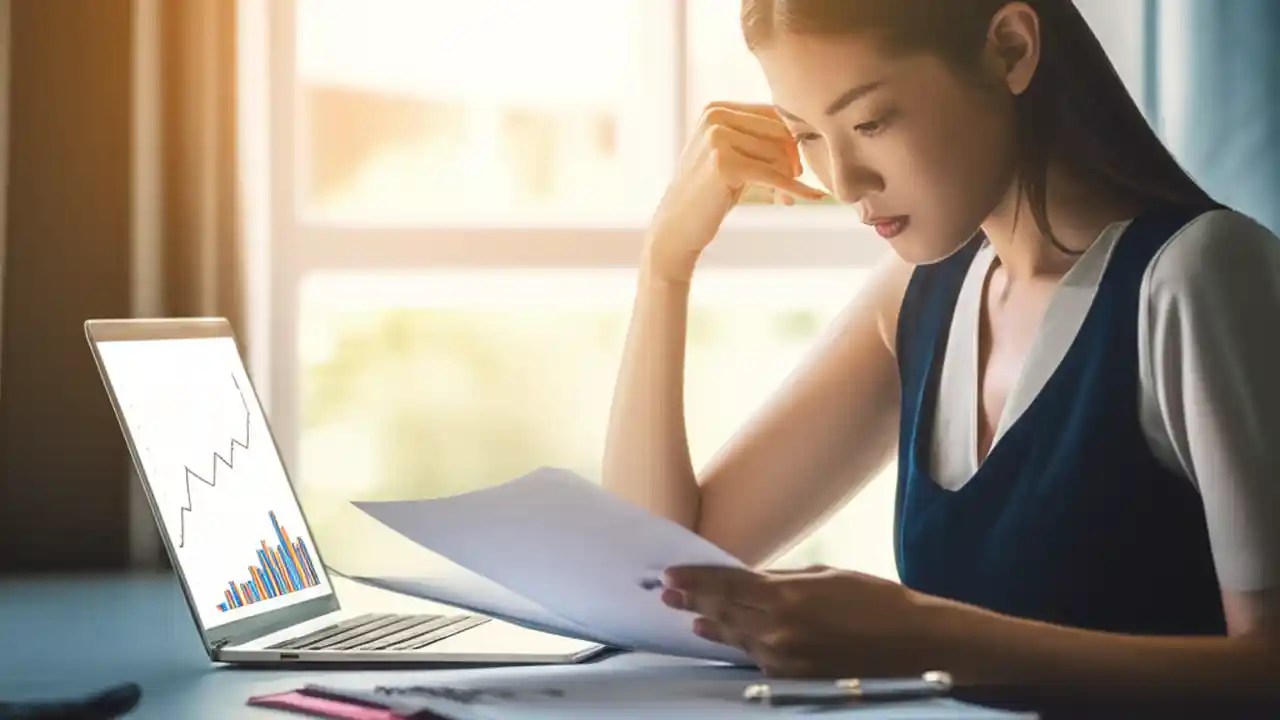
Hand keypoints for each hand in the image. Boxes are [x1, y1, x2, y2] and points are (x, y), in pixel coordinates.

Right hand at [645, 101, 827, 279]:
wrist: (676, 228)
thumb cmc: (709, 195)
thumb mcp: (731, 156)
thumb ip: (758, 138)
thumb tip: (808, 133)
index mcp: (716, 109)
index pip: (773, 114)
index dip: (792, 140)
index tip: (797, 166)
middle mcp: (715, 117)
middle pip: (779, 132)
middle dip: (792, 160)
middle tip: (792, 184)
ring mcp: (717, 138)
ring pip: (779, 154)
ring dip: (788, 179)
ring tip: (780, 198)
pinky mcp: (724, 164)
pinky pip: (774, 175)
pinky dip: (796, 188)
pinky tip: (813, 197)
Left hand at [661, 564, 941, 677]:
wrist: (914, 643)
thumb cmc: (876, 601)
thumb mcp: (826, 576)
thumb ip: (780, 578)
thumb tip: (746, 577)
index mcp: (787, 597)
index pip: (726, 586)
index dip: (695, 581)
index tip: (670, 575)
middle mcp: (780, 631)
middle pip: (724, 613)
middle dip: (694, 602)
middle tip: (668, 593)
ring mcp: (785, 660)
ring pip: (737, 638)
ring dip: (710, 625)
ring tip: (689, 616)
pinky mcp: (793, 678)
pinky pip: (757, 658)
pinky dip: (737, 644)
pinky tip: (721, 637)